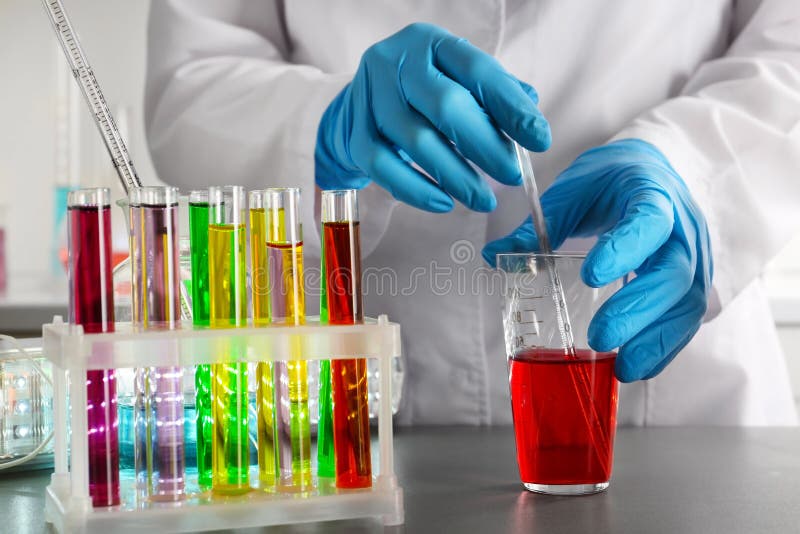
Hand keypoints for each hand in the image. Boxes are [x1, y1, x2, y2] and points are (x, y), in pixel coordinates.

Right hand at [315, 22, 550, 212]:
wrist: (357, 106)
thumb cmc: (420, 95)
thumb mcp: (457, 82)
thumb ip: (493, 97)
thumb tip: (531, 123)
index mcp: (430, 42)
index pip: (477, 70)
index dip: (511, 106)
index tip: (539, 139)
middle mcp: (396, 62)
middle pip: (445, 105)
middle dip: (484, 145)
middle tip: (511, 175)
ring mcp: (370, 97)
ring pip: (415, 141)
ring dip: (455, 176)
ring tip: (484, 200)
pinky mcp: (354, 134)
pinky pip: (384, 168)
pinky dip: (416, 190)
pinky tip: (443, 203)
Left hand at [482, 139, 712, 381]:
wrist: (650, 170)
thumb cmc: (609, 181)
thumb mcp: (571, 192)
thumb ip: (538, 226)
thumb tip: (493, 257)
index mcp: (651, 192)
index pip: (648, 219)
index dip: (625, 249)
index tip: (591, 276)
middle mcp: (683, 226)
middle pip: (673, 273)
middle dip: (637, 311)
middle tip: (599, 338)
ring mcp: (695, 256)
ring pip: (688, 303)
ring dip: (656, 340)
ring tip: (623, 370)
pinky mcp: (694, 282)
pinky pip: (687, 318)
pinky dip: (664, 346)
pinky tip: (637, 367)